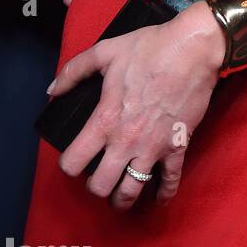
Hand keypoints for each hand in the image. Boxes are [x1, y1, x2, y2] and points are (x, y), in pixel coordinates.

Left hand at [48, 2, 224, 209]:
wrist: (194, 48)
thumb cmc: (151, 47)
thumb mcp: (106, 51)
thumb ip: (74, 70)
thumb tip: (51, 90)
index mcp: (106, 120)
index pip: (73, 162)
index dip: (68, 164)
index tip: (74, 158)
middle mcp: (126, 141)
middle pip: (100, 186)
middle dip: (95, 186)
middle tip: (99, 176)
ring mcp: (153, 147)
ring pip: (131, 191)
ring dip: (122, 199)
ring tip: (120, 194)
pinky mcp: (178, 146)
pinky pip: (170, 181)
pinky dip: (163, 194)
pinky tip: (158, 198)